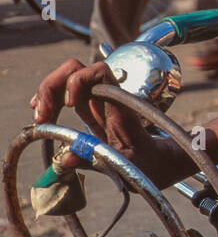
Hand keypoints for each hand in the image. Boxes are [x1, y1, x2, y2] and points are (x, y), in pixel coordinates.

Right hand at [31, 59, 189, 186]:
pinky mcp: (91, 109)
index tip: (69, 105)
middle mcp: (108, 97)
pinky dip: (50, 101)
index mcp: (120, 105)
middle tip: (42, 116)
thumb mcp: (125, 166)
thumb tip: (66, 158)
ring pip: (68, 79)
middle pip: (76, 70)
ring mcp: (98, 101)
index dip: (79, 80)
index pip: (100, 73)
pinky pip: (65, 95)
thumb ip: (97, 160)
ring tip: (40, 119)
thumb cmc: (148, 164)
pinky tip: (42, 116)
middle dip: (53, 86)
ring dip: (47, 94)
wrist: (157, 164)